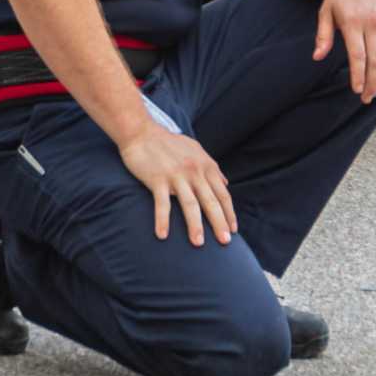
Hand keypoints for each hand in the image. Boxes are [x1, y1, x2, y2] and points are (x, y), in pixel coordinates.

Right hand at [118, 125, 236, 246]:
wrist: (142, 132)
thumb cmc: (169, 144)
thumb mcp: (197, 151)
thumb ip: (212, 168)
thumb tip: (225, 183)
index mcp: (206, 166)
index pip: (222, 194)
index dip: (229, 212)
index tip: (234, 229)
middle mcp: (195, 171)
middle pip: (211, 201)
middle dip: (220, 223)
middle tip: (226, 242)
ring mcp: (176, 175)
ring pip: (190, 204)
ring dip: (195, 226)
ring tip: (199, 244)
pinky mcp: (157, 179)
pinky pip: (162, 203)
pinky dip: (162, 220)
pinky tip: (162, 235)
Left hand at [314, 0, 375, 102]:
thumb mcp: (325, 12)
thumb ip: (323, 36)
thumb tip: (317, 57)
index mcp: (353, 22)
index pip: (358, 56)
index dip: (359, 76)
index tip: (357, 91)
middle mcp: (372, 23)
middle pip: (375, 60)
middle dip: (372, 83)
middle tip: (366, 99)